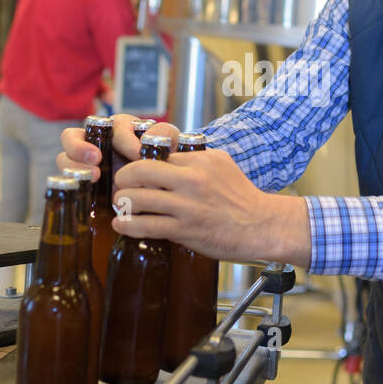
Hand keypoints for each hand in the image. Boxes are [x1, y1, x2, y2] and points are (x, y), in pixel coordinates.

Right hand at [56, 115, 180, 184]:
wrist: (158, 185)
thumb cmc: (160, 159)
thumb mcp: (168, 143)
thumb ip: (165, 134)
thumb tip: (153, 136)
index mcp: (116, 127)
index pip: (114, 126)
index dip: (124, 139)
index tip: (137, 153)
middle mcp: (94, 141)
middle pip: (72, 136)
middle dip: (79, 146)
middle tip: (96, 159)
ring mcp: (85, 163)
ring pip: (65, 159)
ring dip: (75, 166)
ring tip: (94, 177)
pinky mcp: (84, 183)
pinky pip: (69, 182)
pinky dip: (75, 186)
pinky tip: (88, 193)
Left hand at [109, 147, 310, 266]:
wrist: (261, 226)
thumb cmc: (241, 196)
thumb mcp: (221, 164)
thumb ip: (194, 158)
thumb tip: (168, 156)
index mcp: (199, 160)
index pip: (156, 155)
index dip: (139, 163)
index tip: (133, 172)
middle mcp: (191, 180)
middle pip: (139, 171)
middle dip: (123, 179)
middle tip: (121, 185)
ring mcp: (187, 205)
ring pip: (138, 198)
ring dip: (123, 202)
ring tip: (121, 206)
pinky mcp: (184, 229)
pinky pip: (146, 225)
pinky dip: (128, 224)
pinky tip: (121, 224)